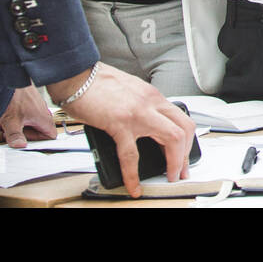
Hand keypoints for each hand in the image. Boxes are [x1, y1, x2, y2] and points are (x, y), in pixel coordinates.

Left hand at [0, 85, 56, 147]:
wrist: (6, 77)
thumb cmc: (14, 94)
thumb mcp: (12, 120)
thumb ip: (15, 135)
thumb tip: (20, 146)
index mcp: (42, 118)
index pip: (49, 135)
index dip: (36, 141)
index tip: (23, 142)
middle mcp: (37, 113)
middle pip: (28, 132)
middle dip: (12, 137)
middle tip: (0, 138)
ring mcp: (28, 108)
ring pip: (18, 125)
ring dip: (3, 131)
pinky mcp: (18, 104)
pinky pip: (11, 118)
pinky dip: (0, 124)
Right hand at [47, 64, 195, 198]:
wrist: (76, 75)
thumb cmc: (95, 82)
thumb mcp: (128, 90)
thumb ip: (139, 106)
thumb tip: (144, 126)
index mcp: (152, 95)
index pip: (181, 118)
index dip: (187, 140)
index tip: (183, 155)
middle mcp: (151, 102)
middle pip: (184, 129)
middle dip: (186, 154)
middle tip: (180, 171)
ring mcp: (138, 113)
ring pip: (172, 139)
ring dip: (174, 162)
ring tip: (169, 177)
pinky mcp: (120, 124)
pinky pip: (131, 156)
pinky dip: (133, 175)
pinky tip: (133, 186)